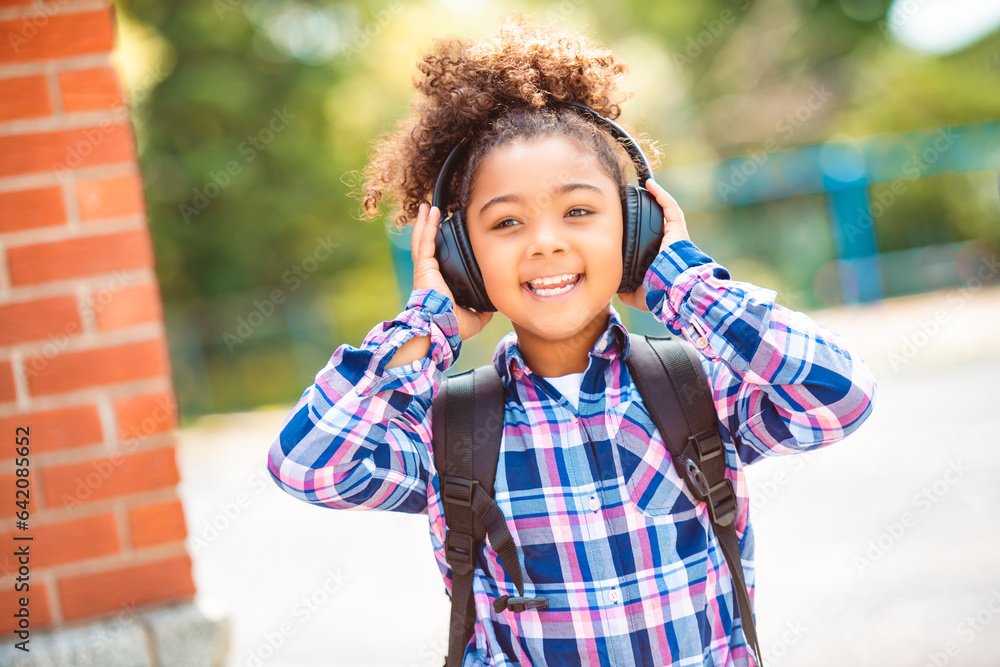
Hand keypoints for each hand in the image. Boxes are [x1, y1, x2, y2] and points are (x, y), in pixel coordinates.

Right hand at [411, 202, 492, 339]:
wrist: (441, 327)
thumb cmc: (453, 326)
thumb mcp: (475, 319)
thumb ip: (482, 311)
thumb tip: (493, 307)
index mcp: (440, 285)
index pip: (440, 261)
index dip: (442, 248)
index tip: (449, 236)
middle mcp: (430, 274)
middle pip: (428, 246)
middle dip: (429, 229)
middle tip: (433, 214)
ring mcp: (424, 268)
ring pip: (423, 240)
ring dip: (425, 222)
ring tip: (428, 207)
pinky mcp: (423, 265)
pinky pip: (424, 240)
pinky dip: (426, 225)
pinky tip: (429, 211)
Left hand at [618, 179, 691, 311]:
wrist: (674, 288)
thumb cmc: (661, 293)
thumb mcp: (640, 296)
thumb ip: (629, 293)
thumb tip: (618, 293)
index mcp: (661, 259)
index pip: (650, 242)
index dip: (642, 233)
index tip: (627, 225)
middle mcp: (668, 245)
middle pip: (657, 224)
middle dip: (648, 212)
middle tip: (632, 202)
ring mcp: (674, 235)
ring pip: (665, 212)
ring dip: (655, 199)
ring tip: (642, 188)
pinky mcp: (677, 228)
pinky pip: (669, 207)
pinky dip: (660, 195)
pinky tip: (649, 184)